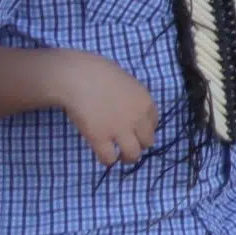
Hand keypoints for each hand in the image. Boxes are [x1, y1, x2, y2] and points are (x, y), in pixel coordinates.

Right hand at [48, 50, 157, 165]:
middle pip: (147, 142)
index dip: (144, 130)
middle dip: (138, 145)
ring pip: (133, 155)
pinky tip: (103, 153)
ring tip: (119, 156)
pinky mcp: (100, 138)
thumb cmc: (101, 75)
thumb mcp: (129, 85)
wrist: (81, 78)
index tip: (135, 131)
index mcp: (147, 103)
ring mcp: (120, 130)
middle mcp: (138, 119)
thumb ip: (134, 100)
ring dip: (127, 158)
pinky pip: (109, 158)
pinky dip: (107, 160)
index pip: (154, 125)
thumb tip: (131, 112)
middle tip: (127, 145)